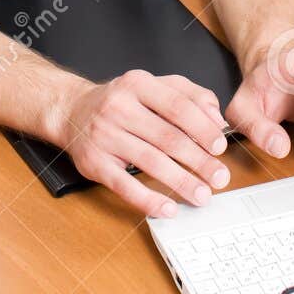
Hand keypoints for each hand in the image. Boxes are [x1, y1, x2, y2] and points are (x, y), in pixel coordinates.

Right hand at [49, 69, 231, 218]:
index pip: (177, 105)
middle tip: (220, 177)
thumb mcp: (154, 86)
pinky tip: (169, 208)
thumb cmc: (122, 101)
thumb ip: (190, 95)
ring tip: (202, 195)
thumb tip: (217, 120)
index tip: (221, 146)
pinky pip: (124, 186)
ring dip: (181, 182)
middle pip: (167, 137)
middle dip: (198, 160)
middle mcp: (119, 107)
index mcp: (138, 84)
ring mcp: (104, 135)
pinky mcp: (94, 162)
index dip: (202, 128)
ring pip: (150, 162)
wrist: (72, 111)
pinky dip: (149, 200)